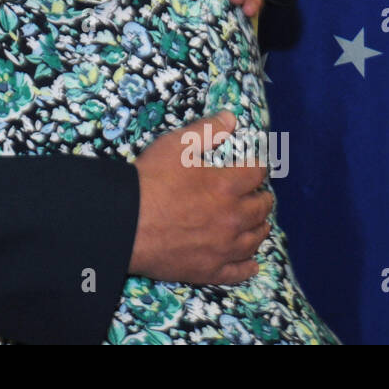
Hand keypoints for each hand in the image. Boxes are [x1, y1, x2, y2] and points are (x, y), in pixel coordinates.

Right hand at [128, 110, 272, 283]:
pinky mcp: (211, 270)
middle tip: (258, 195)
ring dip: (259, 228)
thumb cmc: (149, 180)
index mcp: (227, 185)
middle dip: (262, 198)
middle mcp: (233, 217)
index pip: (257, 173)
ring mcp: (224, 247)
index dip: (257, 167)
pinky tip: (251, 262)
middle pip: (262, 208)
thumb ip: (206, 131)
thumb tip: (231, 117)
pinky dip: (248, 265)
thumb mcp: (175, 145)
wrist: (125, 223)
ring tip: (257, 224)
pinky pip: (239, 271)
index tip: (255, 167)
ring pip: (255, 239)